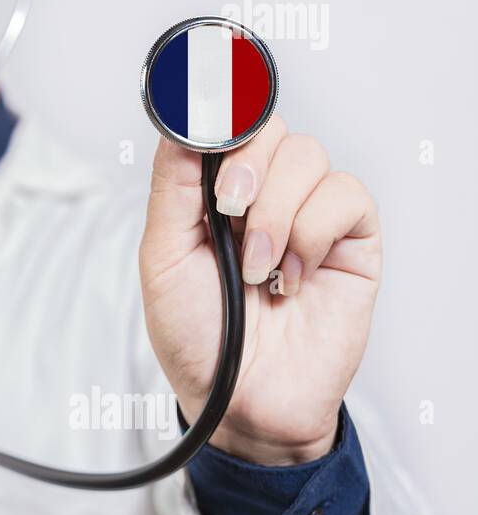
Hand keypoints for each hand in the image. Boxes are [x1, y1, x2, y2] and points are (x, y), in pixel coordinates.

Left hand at [138, 115, 382, 464]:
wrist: (241, 400)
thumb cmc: (197, 335)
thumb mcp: (162, 258)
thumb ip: (173, 188)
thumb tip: (182, 125)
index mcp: (212, 193)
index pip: (227, 124)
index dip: (222, 113)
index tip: (208, 117)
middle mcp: (263, 195)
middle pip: (270, 128)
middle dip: (246, 165)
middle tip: (228, 211)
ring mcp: (309, 215)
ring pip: (308, 156)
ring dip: (275, 212)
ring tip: (256, 268)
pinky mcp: (352, 241)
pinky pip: (346, 194)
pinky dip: (312, 233)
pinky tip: (290, 277)